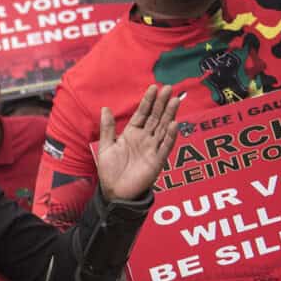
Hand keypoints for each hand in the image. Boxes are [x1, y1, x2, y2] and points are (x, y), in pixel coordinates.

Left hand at [96, 85, 179, 200]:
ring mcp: (152, 149)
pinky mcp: (157, 161)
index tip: (153, 88)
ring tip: (175, 100)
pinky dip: (169, 136)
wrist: (114, 192)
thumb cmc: (110, 171)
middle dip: (162, 103)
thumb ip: (107, 128)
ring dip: (169, 115)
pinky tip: (174, 124)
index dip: (148, 101)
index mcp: (132, 134)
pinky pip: (165, 147)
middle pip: (155, 118)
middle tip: (169, 88)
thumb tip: (105, 108)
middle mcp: (144, 139)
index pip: (142, 114)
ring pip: (163, 128)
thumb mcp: (106, 146)